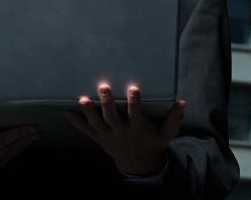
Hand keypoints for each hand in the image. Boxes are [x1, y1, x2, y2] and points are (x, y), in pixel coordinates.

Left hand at [66, 84, 184, 176]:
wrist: (140, 165)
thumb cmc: (153, 143)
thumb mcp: (166, 134)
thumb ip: (174, 118)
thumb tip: (183, 102)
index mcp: (138, 129)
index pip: (136, 114)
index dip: (134, 101)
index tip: (133, 88)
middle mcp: (122, 132)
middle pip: (113, 117)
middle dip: (107, 102)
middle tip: (104, 86)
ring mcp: (109, 136)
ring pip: (97, 124)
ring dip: (89, 112)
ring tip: (82, 99)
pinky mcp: (99, 138)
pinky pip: (86, 131)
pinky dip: (77, 122)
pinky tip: (67, 112)